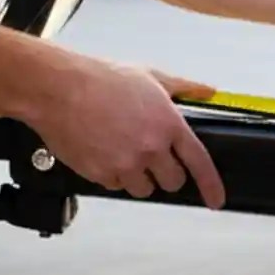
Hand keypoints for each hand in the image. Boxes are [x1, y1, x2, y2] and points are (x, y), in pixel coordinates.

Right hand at [26, 56, 225, 208]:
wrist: (59, 89)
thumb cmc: (100, 79)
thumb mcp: (150, 76)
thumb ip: (183, 87)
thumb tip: (206, 91)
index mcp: (168, 124)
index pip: (200, 163)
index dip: (211, 185)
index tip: (216, 198)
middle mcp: (150, 148)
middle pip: (172, 182)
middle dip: (166, 174)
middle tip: (152, 158)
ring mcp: (125, 164)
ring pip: (143, 189)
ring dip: (139, 177)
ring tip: (124, 151)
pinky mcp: (101, 174)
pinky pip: (116, 186)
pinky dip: (114, 175)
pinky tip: (105, 152)